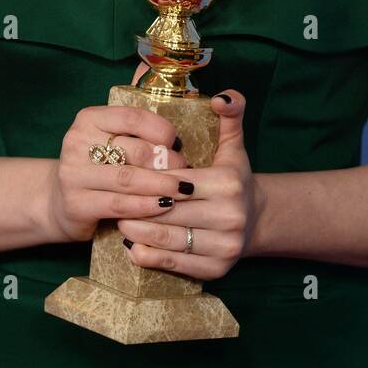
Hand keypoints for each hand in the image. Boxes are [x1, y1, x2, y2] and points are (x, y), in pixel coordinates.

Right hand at [45, 88, 192, 243]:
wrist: (60, 200)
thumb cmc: (98, 163)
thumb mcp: (110, 133)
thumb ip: (132, 108)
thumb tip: (150, 66)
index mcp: (89, 118)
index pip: (133, 117)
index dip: (162, 130)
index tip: (178, 142)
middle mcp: (76, 142)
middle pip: (135, 150)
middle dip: (167, 162)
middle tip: (187, 171)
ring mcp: (73, 174)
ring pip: (129, 179)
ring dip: (162, 185)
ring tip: (183, 189)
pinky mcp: (75, 204)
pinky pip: (119, 205)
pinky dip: (146, 207)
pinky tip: (164, 206)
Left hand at [118, 77, 258, 281]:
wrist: (255, 220)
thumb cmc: (233, 178)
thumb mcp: (233, 146)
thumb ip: (230, 116)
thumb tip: (221, 97)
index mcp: (228, 183)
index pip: (175, 180)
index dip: (148, 177)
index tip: (124, 174)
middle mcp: (230, 216)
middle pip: (168, 211)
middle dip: (136, 206)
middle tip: (112, 199)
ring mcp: (224, 247)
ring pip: (167, 239)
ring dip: (136, 232)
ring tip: (118, 220)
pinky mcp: (216, 270)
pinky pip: (174, 264)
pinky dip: (148, 256)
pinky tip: (132, 246)